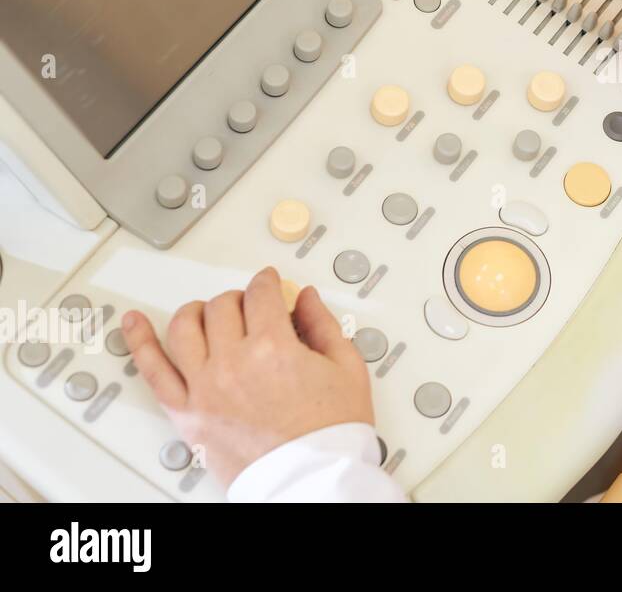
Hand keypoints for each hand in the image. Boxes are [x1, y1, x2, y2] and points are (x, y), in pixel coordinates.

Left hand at [122, 266, 373, 485]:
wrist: (312, 481)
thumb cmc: (330, 434)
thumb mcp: (346, 369)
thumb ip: (323, 325)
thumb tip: (306, 299)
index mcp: (274, 347)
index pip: (260, 294)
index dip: (266, 281)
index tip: (268, 283)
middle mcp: (233, 363)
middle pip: (223, 306)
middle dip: (239, 298)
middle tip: (249, 306)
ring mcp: (205, 389)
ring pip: (185, 327)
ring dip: (197, 311)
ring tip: (207, 314)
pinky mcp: (187, 415)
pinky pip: (153, 371)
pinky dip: (139, 342)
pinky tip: (134, 325)